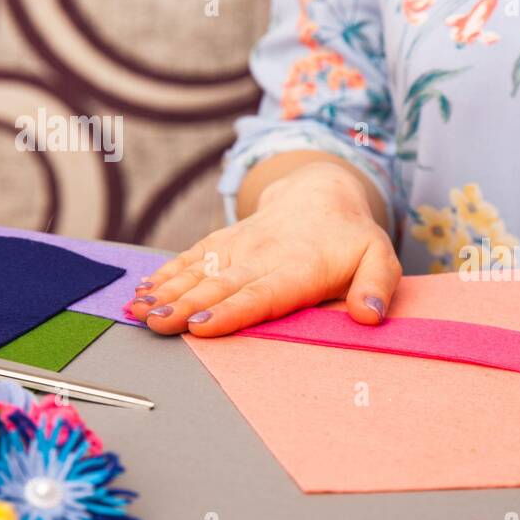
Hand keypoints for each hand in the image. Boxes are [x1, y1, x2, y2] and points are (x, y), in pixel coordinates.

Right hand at [129, 162, 400, 334]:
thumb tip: (371, 314)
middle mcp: (263, 256)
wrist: (324, 193)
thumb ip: (377, 286)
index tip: (201, 325)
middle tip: (158, 324)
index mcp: (300, 267)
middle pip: (220, 285)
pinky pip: (189, 257)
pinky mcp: (222, 242)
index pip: (262, 294)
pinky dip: (163, 275)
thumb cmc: (353, 240)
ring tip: (139, 311)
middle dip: (186, 306)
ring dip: (167, 291)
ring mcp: (238, 247)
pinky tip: (140, 293)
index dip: (231, 310)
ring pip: (198, 270)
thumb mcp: (380, 259)